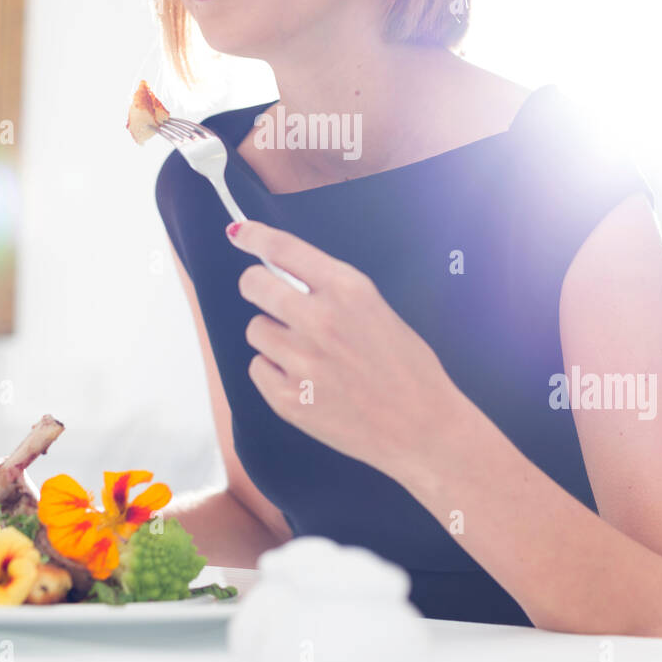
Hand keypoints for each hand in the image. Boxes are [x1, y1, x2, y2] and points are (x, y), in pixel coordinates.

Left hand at [227, 219, 455, 479]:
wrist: (423, 428)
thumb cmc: (408, 370)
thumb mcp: (377, 311)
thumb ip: (332, 292)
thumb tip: (286, 277)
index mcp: (348, 290)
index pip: (284, 249)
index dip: (253, 236)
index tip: (239, 233)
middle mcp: (320, 319)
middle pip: (254, 285)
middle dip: (257, 287)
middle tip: (270, 300)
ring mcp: (301, 361)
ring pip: (256, 329)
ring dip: (273, 336)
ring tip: (307, 354)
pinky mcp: (287, 398)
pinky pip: (258, 368)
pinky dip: (275, 372)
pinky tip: (306, 382)